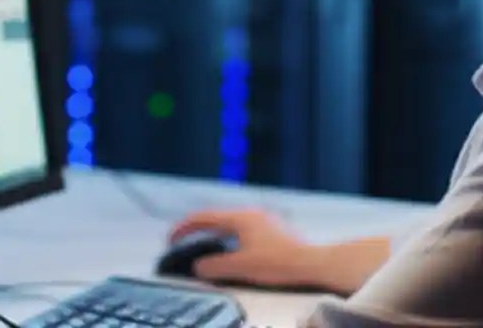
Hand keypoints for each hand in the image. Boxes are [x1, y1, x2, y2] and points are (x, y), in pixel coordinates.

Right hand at [168, 208, 319, 288]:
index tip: (170, 240)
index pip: (203, 218)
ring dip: (211, 236)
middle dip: (195, 230)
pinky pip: (240, 231)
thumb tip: (198, 266)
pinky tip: (227, 253)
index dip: (183, 228)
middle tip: (181, 243)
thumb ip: (214, 266)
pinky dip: (226, 240)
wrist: (313, 264)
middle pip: (215, 219)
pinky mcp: (271, 231)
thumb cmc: (278, 263)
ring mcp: (263, 221)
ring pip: (229, 225)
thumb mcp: (240, 267)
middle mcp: (250, 214)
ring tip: (201, 249)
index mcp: (240, 218)